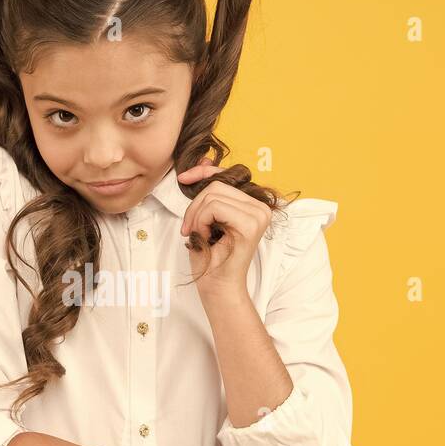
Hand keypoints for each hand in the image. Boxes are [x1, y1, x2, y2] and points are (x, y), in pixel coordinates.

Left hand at [178, 157, 271, 301]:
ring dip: (196, 216)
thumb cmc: (210, 257)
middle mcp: (261, 207)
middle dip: (195, 206)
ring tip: (199, 235)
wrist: (217, 287)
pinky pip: (214, 207)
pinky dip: (200, 222)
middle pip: (216, 185)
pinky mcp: (251, 224)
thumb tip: (205, 158)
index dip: (203, 172)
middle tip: (189, 229)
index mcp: (253, 204)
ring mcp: (259, 214)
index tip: (183, 178)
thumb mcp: (205, 217)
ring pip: (213, 195)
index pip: (227, 175)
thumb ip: (209, 191)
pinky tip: (205, 238)